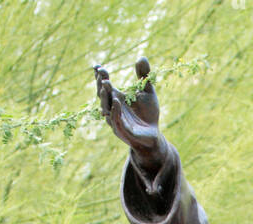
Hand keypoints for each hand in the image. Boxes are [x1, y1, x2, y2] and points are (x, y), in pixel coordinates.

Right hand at [94, 56, 164, 175]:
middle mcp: (113, 109)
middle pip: (102, 96)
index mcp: (116, 98)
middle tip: (102, 73)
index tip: (98, 66)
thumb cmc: (149, 115)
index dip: (100, 76)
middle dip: (101, 84)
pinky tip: (117, 101)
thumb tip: (142, 57)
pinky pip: (116, 121)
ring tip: (107, 83)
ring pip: (106, 108)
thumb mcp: (148, 92)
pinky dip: (115, 111)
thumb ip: (144, 76)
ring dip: (106, 96)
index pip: (104, 86)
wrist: (154, 136)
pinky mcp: (123, 132)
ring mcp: (116, 121)